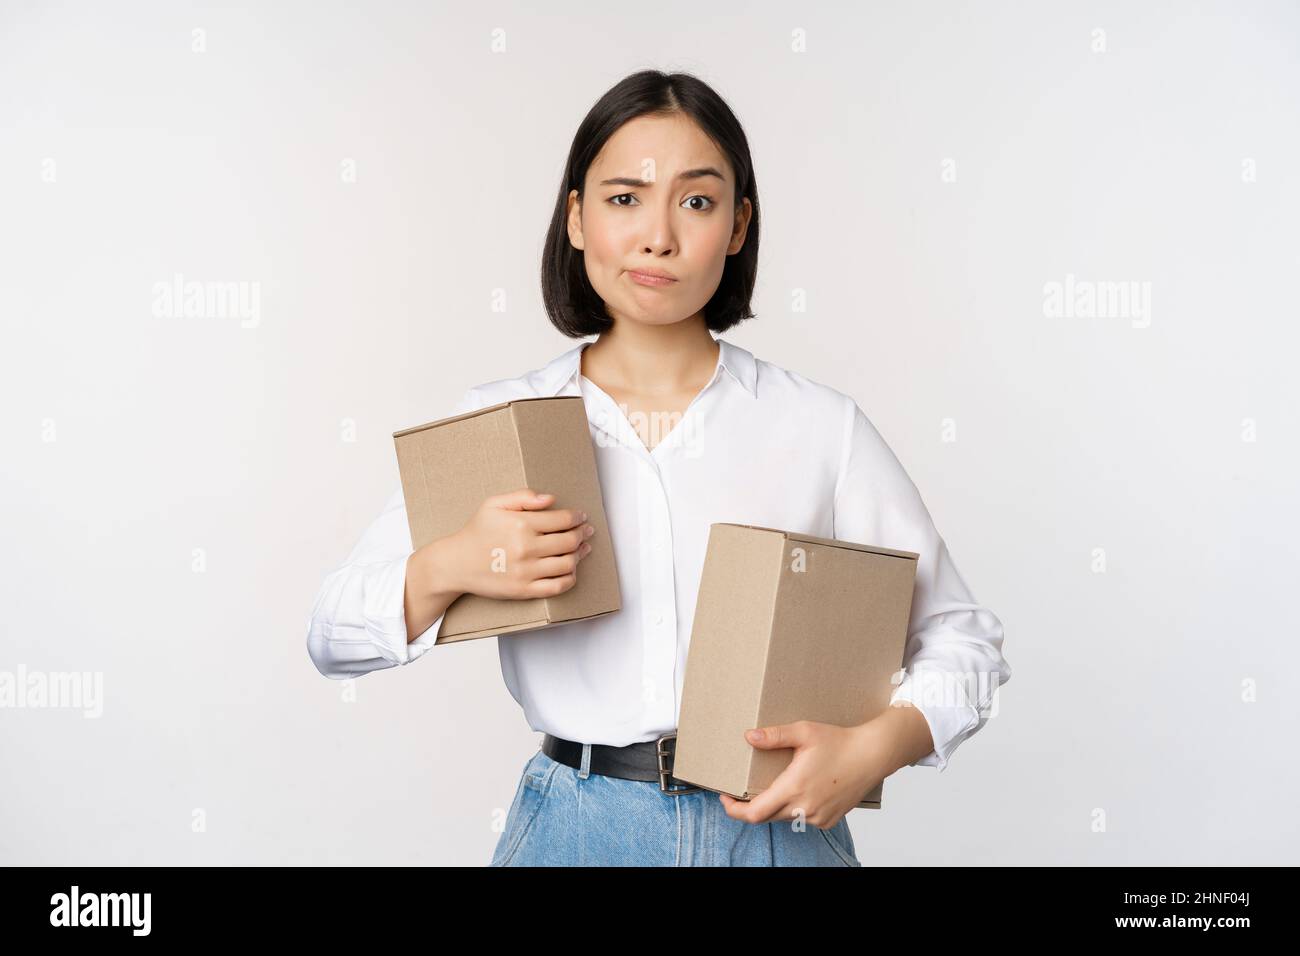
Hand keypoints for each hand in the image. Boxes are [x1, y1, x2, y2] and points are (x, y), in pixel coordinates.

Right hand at [443, 488, 594, 599]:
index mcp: (521, 524)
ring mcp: (526, 571)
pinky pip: (557, 586)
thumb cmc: (477, 532)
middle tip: (586, 531)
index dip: (577, 517)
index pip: (562, 520)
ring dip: (579, 555)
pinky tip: (572, 571)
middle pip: (569, 541)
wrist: (457, 563)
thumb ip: (523, 497)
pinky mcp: (524, 590)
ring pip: (567, 564)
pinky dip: (570, 578)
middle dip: (582, 534)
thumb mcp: (494, 504)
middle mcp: (526, 548)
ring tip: (582, 549)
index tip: (581, 516)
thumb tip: (550, 499)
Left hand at [718, 718, 898, 829]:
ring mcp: (818, 817)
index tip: (725, 798)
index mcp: (794, 787)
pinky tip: (800, 790)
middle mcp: (804, 807)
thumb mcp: (804, 732)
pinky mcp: (828, 820)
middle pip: (765, 817)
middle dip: (750, 806)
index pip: (754, 812)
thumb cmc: (840, 742)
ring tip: (773, 785)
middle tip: (742, 791)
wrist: (872, 755)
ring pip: (784, 817)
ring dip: (774, 806)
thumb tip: (749, 736)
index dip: (735, 810)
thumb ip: (774, 735)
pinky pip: (802, 819)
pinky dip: (794, 808)